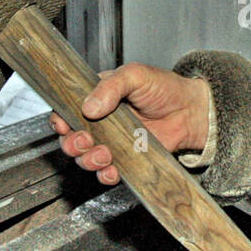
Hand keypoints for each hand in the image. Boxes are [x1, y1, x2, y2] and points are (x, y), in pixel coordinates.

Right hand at [50, 63, 211, 185]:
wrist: (191, 111)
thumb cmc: (164, 88)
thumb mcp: (135, 75)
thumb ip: (110, 86)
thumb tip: (88, 107)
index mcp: (96, 97)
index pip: (66, 110)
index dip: (59, 120)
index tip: (63, 125)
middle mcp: (99, 122)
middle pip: (70, 138)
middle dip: (72, 143)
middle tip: (85, 140)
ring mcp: (111, 142)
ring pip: (85, 158)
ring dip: (89, 160)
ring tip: (104, 154)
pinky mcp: (125, 159)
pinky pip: (107, 173)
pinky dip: (105, 175)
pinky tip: (112, 171)